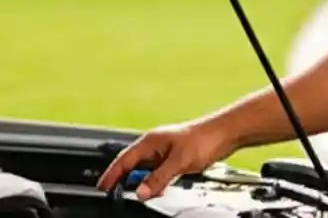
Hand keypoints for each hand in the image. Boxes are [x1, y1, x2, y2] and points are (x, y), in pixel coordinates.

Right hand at [96, 121, 234, 198]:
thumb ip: (158, 178)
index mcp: (150, 142)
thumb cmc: (203, 139)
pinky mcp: (176, 156)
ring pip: (146, 169)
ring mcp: (165, 150)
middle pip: (133, 165)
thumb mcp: (178, 162)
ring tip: (137, 194)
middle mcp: (155, 145)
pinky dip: (155, 181)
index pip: (124, 160)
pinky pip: (158, 171)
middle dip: (123, 179)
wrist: (225, 133)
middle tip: (114, 193)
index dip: (111, 174)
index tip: (102, 186)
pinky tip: (159, 189)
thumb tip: (142, 191)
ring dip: (141, 182)